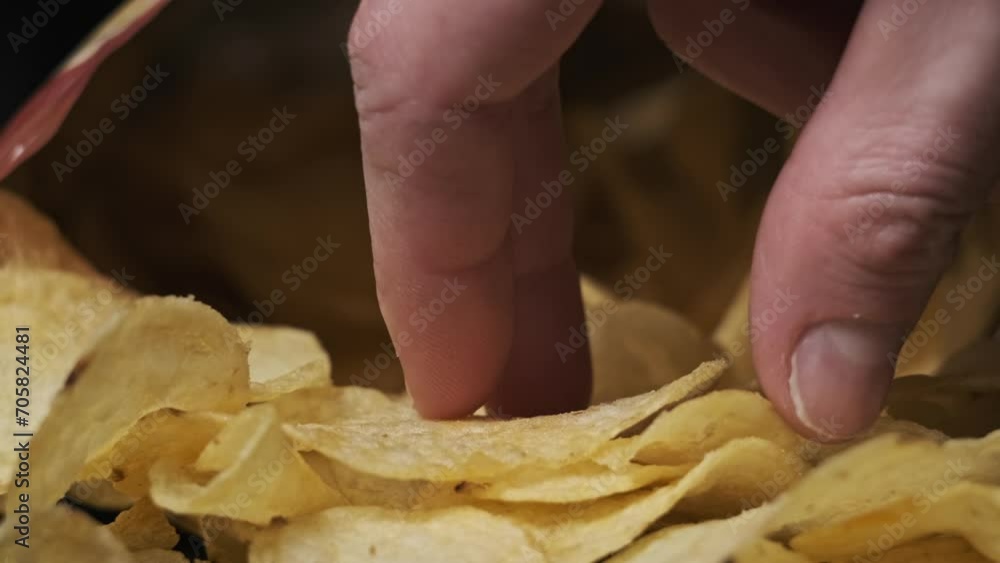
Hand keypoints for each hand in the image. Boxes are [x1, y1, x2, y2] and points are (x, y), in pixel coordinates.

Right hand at [348, 0, 999, 438]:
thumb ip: (883, 182)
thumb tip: (817, 393)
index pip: (426, 67)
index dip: (423, 249)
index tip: (459, 394)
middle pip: (453, 58)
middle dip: (503, 232)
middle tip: (537, 384)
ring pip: (551, 18)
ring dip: (649, 137)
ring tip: (776, 215)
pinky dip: (736, 31)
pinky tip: (836, 51)